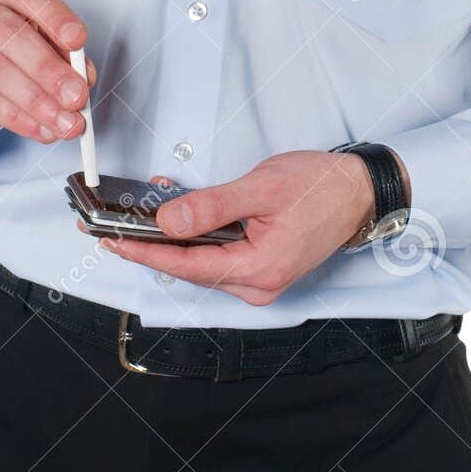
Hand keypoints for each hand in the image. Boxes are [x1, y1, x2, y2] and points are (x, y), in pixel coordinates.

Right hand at [0, 0, 96, 142]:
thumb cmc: (3, 47)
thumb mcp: (37, 40)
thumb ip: (62, 52)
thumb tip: (83, 76)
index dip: (55, 18)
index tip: (79, 42)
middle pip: (11, 33)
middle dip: (49, 70)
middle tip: (76, 96)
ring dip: (37, 101)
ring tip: (64, 122)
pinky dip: (17, 117)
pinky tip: (39, 128)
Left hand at [83, 148, 390, 304]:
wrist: (358, 191)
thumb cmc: (320, 186)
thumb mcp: (261, 187)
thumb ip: (212, 206)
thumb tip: (168, 223)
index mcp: (260, 269)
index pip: (188, 266)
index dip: (146, 253)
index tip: (112, 243)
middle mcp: (258, 285)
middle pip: (190, 268)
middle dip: (151, 245)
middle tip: (112, 227)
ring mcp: (260, 280)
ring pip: (201, 262)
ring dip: (173, 238)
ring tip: (139, 215)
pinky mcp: (260, 267)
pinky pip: (217, 256)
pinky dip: (195, 236)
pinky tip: (178, 214)